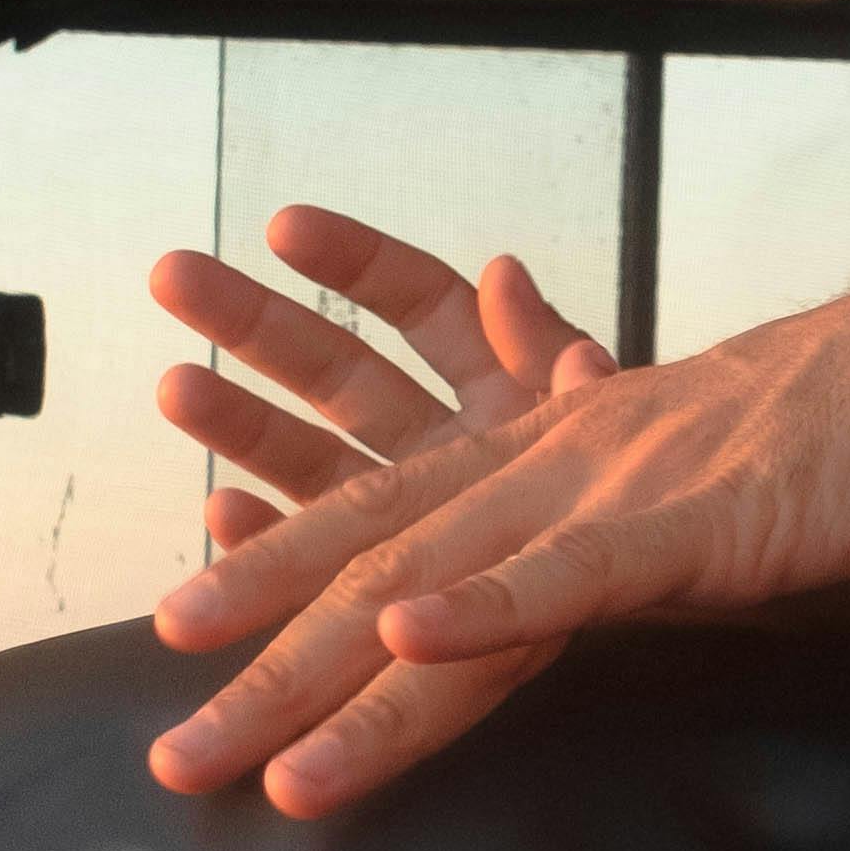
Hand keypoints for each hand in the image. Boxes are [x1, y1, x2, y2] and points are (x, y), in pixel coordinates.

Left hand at [143, 236, 849, 813]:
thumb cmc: (846, 437)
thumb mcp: (701, 487)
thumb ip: (624, 524)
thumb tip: (576, 573)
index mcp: (553, 459)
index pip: (388, 524)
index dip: (280, 581)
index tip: (185, 646)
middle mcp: (553, 465)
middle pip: (373, 562)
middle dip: (258, 657)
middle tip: (162, 747)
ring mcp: (609, 490)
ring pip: (439, 578)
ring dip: (325, 662)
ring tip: (230, 724)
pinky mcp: (688, 523)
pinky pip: (566, 572)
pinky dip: (483, 605)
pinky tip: (405, 639)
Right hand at [149, 204, 614, 568]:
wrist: (676, 624)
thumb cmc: (660, 521)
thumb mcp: (619, 433)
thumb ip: (556, 360)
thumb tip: (504, 271)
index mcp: (502, 390)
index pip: (419, 306)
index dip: (355, 263)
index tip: (283, 226)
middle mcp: (447, 446)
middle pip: (340, 370)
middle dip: (255, 322)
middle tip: (173, 274)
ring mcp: (414, 520)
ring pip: (313, 462)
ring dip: (242, 425)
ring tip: (176, 386)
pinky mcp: (392, 596)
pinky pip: (324, 564)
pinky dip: (276, 541)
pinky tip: (224, 515)